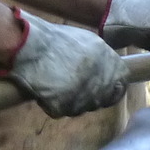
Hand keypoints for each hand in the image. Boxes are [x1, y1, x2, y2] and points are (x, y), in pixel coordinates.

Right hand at [2, 15, 128, 117]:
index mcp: (108, 62)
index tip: (105, 89)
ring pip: (82, 108)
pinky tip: (46, 90)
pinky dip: (54, 104)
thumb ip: (101, 57)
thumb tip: (109, 71)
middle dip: (91, 97)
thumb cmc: (54, 39)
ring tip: (57, 85)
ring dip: (72, 101)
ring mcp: (81, 96)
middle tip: (75, 89)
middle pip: (102, 99)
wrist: (27, 44)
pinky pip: (62, 111)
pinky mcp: (62, 106)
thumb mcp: (87, 41)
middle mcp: (99, 80)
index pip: (121, 84)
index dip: (113, 88)